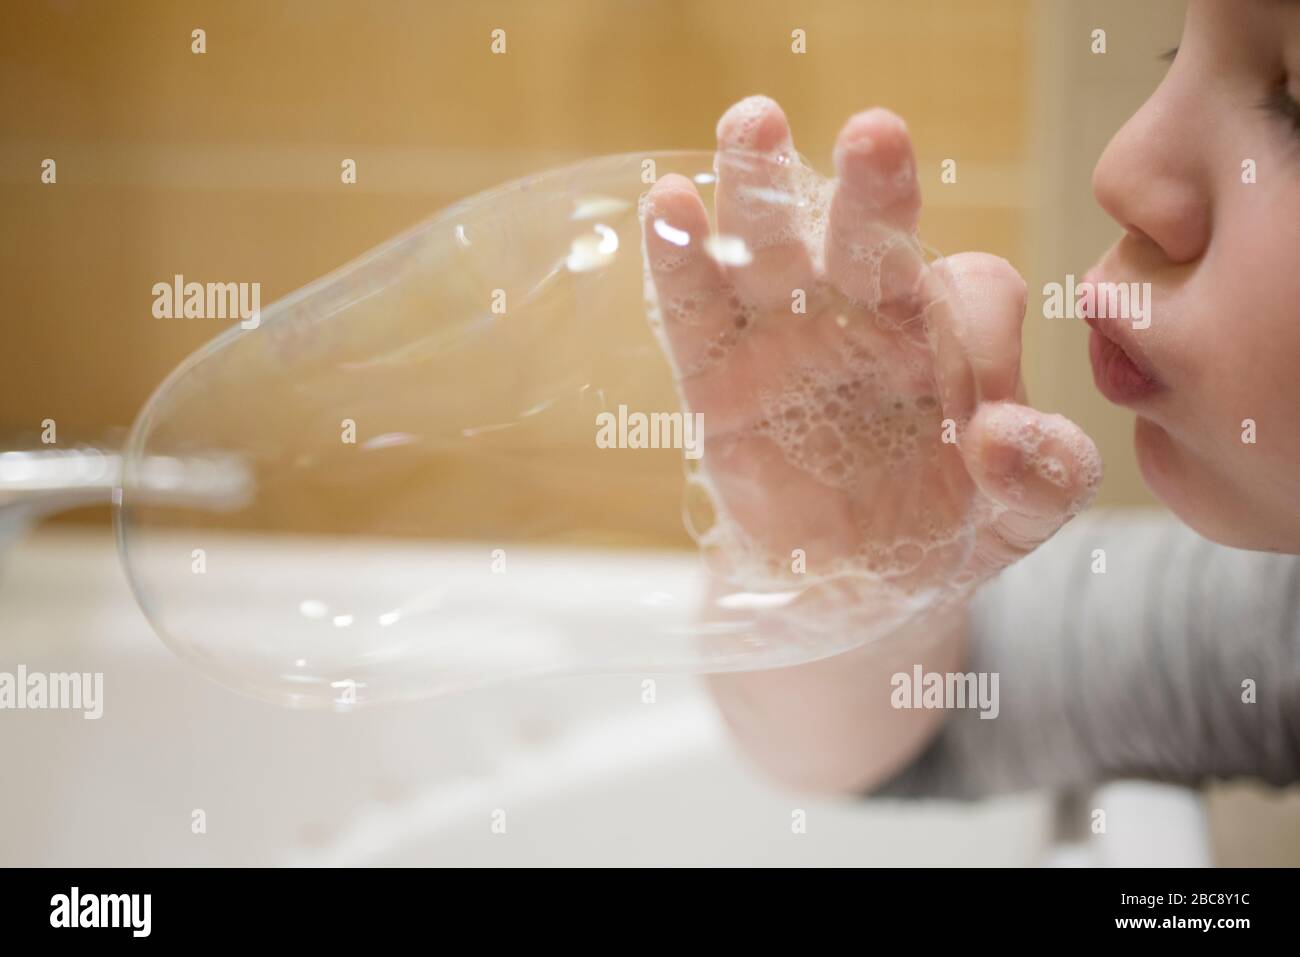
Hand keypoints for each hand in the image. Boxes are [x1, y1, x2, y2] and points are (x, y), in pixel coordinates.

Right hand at [642, 96, 1100, 644]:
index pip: (974, 295)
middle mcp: (868, 314)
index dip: (985, 343)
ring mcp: (785, 336)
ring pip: (773, 249)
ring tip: (753, 124)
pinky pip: (695, 311)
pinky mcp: (716, 375)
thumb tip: (1009, 438)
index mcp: (953, 334)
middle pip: (869, 237)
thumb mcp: (1015, 520)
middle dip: (873, 189)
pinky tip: (670, 206)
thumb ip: (1044, 480)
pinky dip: (679, 260)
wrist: (846, 587)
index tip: (992, 431)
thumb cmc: (939, 534)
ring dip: (762, 186)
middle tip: (876, 136)